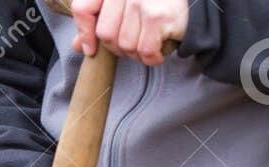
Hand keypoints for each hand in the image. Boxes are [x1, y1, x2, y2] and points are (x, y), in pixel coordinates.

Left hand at [71, 0, 187, 66]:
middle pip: (105, 34)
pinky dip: (152, 58)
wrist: (190, 1)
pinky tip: (158, 50)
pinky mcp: (156, 16)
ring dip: (137, 53)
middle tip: (133, 41)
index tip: (91, 49)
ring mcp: (140, 1)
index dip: (84, 33)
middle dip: (117, 46)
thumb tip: (78, 45)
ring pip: (125, 45)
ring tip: (148, 41)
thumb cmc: (152, 2)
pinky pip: (144, 52)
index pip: (83, 9)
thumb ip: (98, 20)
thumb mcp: (122, 4)